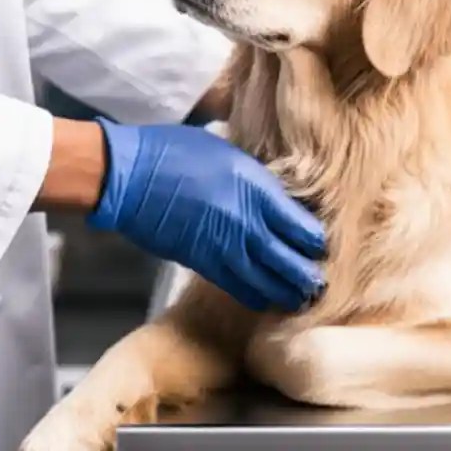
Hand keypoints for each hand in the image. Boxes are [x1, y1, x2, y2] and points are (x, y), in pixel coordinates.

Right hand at [90, 118, 325, 311]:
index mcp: (258, 189)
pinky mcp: (202, 262)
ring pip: (266, 281)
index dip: (314, 241)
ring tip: (299, 299)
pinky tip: (264, 299)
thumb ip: (255, 177)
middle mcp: (247, 222)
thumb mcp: (228, 151)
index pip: (301, 226)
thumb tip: (273, 191)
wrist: (131, 176)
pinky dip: (254, 295)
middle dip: (307, 276)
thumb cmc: (175, 152)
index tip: (320, 246)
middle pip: (289, 260)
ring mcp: (225, 246)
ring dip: (285, 292)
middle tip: (318, 283)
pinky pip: (237, 286)